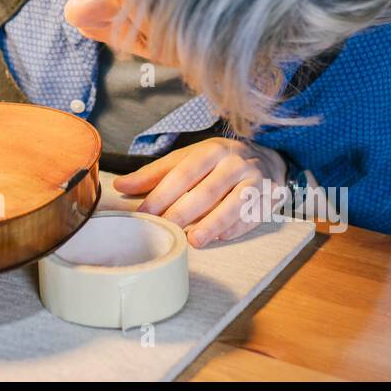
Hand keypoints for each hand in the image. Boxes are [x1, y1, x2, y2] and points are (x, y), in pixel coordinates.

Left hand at [113, 138, 286, 246]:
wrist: (265, 158)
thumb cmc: (216, 163)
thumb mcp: (186, 160)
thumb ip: (154, 174)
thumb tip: (120, 186)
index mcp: (211, 150)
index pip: (183, 173)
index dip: (162, 193)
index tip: (144, 212)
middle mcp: (234, 163)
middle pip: (207, 190)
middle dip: (183, 212)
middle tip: (164, 229)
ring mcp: (255, 180)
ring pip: (233, 204)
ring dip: (213, 223)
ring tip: (193, 240)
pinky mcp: (269, 198)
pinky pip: (252, 216)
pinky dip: (235, 228)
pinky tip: (220, 237)